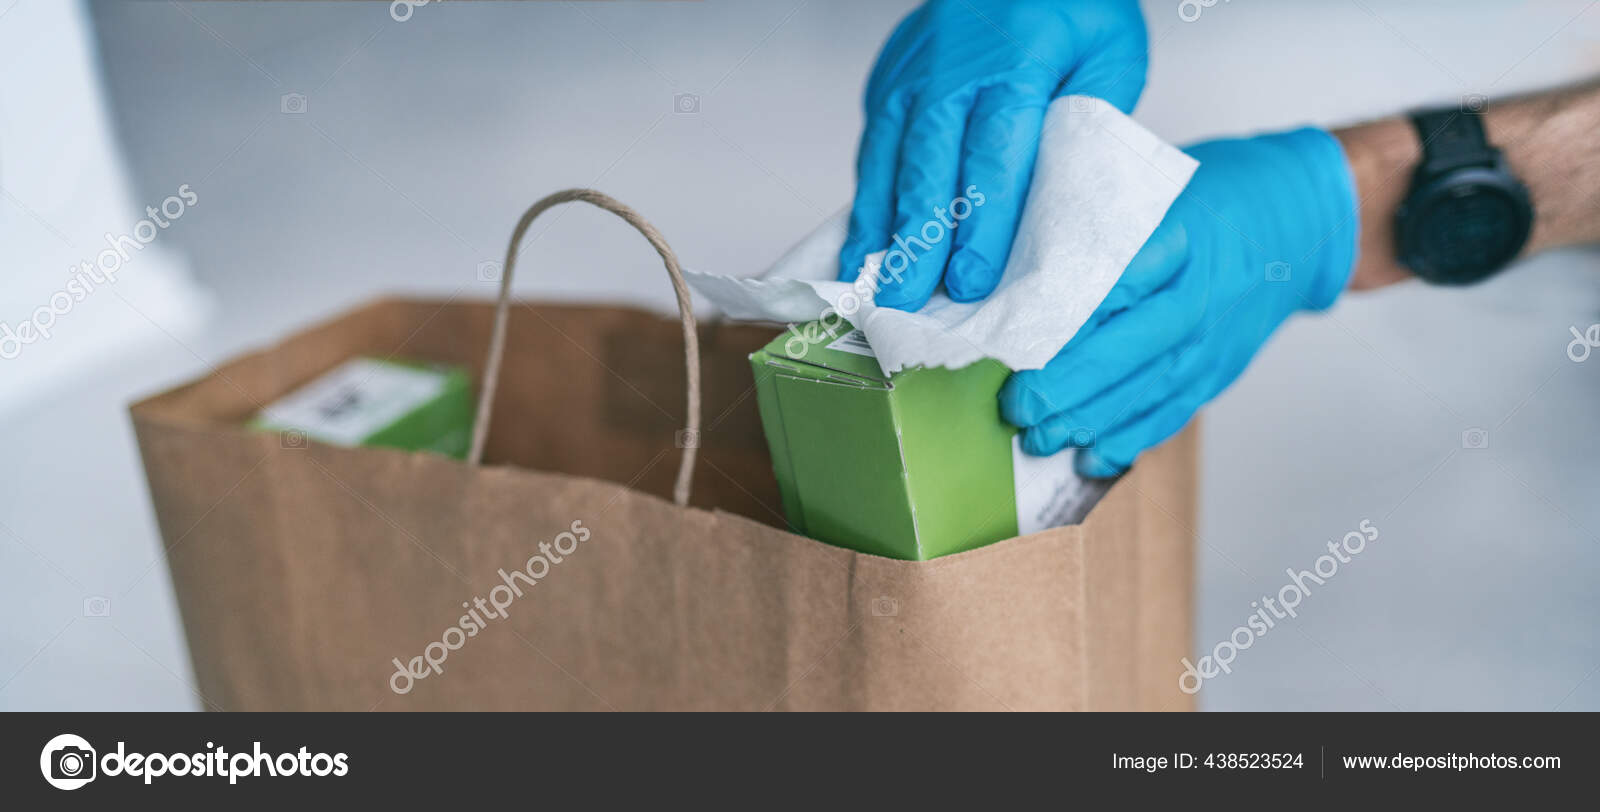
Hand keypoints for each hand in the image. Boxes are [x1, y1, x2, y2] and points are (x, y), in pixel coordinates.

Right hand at [839, 0, 1147, 310]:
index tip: (969, 281)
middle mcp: (952, 69)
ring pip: (887, 159)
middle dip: (915, 242)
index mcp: (1018, 63)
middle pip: (928, 167)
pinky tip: (864, 239)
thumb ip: (1089, 128)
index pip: (993, 156)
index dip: (979, 224)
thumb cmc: (1075, 11)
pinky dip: (869, 195)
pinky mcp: (888, 76)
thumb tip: (1060, 211)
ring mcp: (911, 71)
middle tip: (904, 302)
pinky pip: (874, 145)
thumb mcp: (1110, 57)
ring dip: (876, 225)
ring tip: (864, 282)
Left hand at [1000, 127, 1359, 476]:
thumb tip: (1022, 268)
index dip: (1059, 321)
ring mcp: (1211, 341)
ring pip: (1143, 393)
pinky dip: (1128, 441)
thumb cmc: (1213, 198)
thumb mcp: (1158, 187)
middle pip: (1124, 350)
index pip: (1110, 285)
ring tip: (1037, 438)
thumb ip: (1100, 222)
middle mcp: (1198, 296)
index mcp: (1177, 238)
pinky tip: (1089, 459)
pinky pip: (1170, 413)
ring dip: (1087, 423)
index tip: (1014, 343)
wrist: (1297, 222)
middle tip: (1017, 405)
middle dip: (1064, 386)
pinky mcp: (1217, 372)